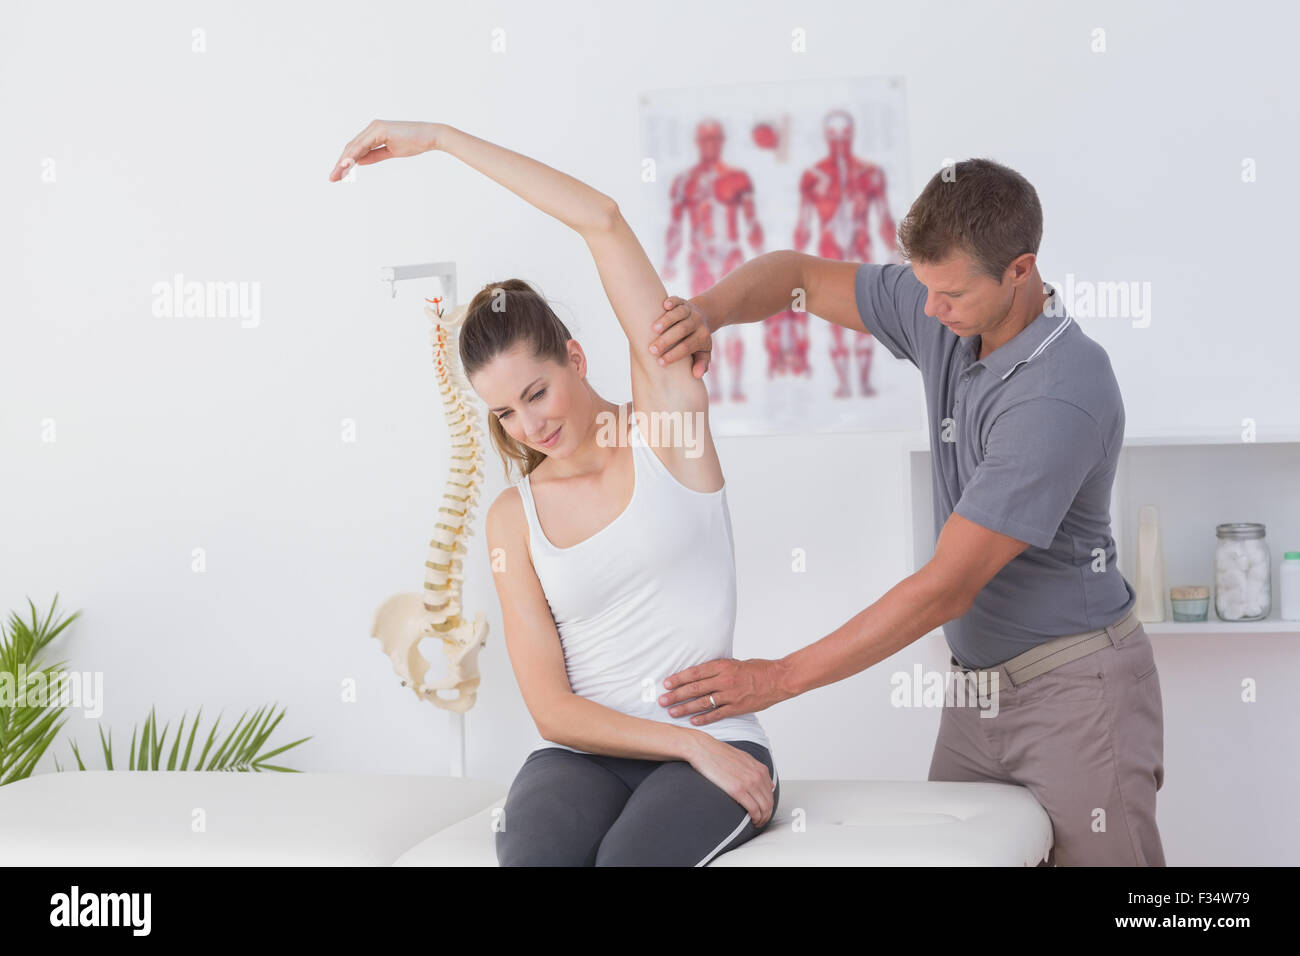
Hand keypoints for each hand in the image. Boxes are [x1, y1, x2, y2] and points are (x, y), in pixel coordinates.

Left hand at [329, 120, 440, 180]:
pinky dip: (354, 155)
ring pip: (355, 146)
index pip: (356, 148)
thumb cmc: (415, 143)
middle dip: (341, 164)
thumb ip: (374, 155)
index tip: (339, 175)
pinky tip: (346, 164)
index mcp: (375, 132)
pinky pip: (363, 145)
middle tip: (332, 178)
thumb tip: (359, 162)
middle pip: (351, 147)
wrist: (430, 136)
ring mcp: (375, 128)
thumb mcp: (391, 152)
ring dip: (344, 162)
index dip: (346, 162)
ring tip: (336, 175)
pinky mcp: (380, 130)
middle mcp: (372, 128)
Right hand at [648, 295, 714, 378]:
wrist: (703, 316)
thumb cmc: (697, 340)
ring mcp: (690, 310)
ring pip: (679, 313)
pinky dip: (671, 302)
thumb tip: (697, 375)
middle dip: (667, 340)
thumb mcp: (704, 353)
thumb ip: (702, 364)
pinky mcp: (682, 301)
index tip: (660, 362)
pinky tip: (663, 305)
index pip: (687, 346)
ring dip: (666, 320)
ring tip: (653, 330)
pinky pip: (677, 300)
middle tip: (652, 350)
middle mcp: (697, 322)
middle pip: (682, 330)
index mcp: (702, 337)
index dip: (674, 355)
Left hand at [659, 657, 789, 725]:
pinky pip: (717, 714)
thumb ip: (718, 669)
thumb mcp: (734, 663)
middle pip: (694, 688)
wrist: (778, 679)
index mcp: (722, 666)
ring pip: (703, 702)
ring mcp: (730, 695)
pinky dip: (704, 718)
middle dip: (676, 695)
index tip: (667, 684)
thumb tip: (701, 674)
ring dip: (685, 708)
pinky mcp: (737, 707)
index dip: (679, 678)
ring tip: (672, 712)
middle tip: (662, 700)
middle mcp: (724, 680)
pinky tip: (693, 721)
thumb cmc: (758, 669)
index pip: (695, 673)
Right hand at [686, 735, 775, 827]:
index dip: (768, 806)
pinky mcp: (738, 790)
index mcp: (760, 769)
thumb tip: (767, 784)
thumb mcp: (743, 758)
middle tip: (760, 822)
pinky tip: (751, 821)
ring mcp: (749, 783)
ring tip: (755, 823)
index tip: (763, 812)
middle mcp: (757, 776)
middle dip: (766, 816)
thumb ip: (756, 770)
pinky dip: (755, 818)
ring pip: (764, 808)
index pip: (771, 793)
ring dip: (762, 819)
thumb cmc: (719, 754)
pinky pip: (754, 810)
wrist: (704, 749)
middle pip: (770, 803)